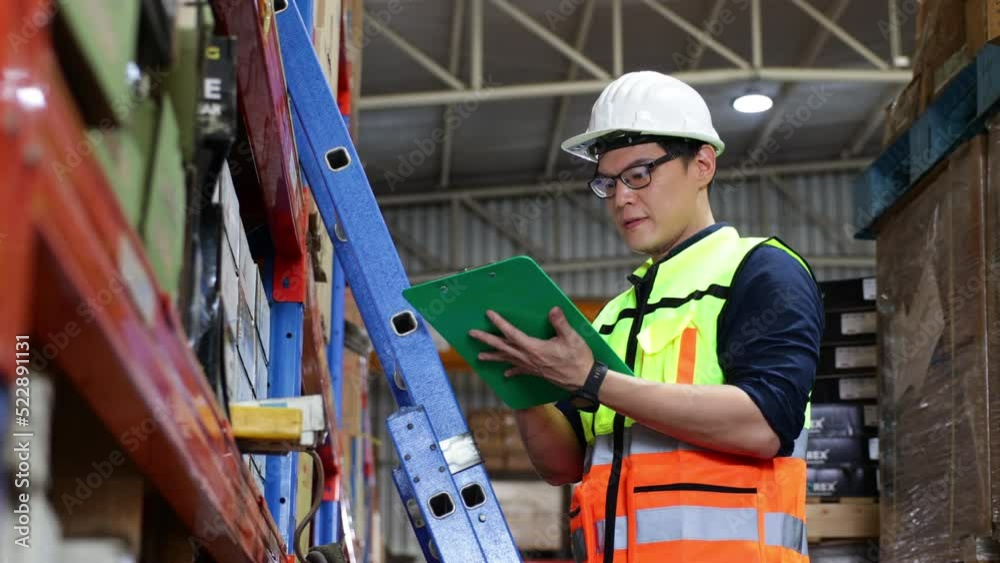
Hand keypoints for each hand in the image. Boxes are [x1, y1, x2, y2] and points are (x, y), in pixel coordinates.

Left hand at [468, 307, 594, 390]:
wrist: (584, 380)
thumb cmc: (578, 359)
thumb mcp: (572, 337)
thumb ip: (560, 323)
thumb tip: (553, 310)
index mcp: (534, 348)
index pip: (512, 334)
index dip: (499, 323)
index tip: (489, 314)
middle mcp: (528, 358)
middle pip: (503, 347)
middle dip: (486, 340)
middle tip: (472, 334)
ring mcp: (531, 366)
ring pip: (507, 360)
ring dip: (493, 356)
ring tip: (479, 356)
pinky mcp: (536, 372)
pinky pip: (519, 371)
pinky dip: (511, 370)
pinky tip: (505, 373)